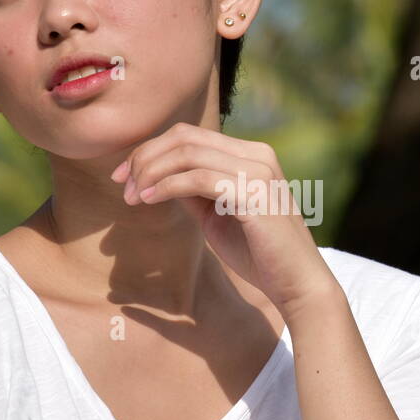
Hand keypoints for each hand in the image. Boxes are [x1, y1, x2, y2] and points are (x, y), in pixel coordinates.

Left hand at [111, 122, 337, 316]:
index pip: (190, 136)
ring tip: (133, 197)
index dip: (150, 150)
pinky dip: (167, 186)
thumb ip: (194, 193)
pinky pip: (199, 179)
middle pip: (185, 137)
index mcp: (251, 155)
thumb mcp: (217, 215)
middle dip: (145, 157)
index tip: (124, 176)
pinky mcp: (255, 194)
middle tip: (122, 185)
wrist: (298, 284)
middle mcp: (258, 155)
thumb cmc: (258, 254)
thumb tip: (158, 178)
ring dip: (151, 173)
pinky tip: (150, 200)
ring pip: (189, 153)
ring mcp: (259, 172)